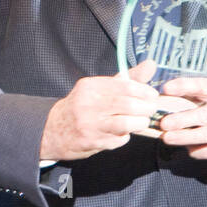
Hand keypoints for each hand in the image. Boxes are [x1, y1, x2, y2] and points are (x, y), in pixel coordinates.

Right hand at [40, 61, 158, 161]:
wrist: (54, 130)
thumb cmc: (83, 106)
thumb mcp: (101, 88)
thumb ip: (128, 78)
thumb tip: (151, 65)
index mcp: (91, 86)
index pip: (126, 86)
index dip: (144, 92)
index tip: (152, 96)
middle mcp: (88, 104)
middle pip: (128, 105)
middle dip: (146, 108)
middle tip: (150, 110)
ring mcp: (89, 124)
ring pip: (125, 124)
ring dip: (139, 124)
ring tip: (141, 122)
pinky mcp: (91, 141)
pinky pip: (118, 140)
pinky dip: (125, 137)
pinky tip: (122, 133)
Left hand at [157, 76, 206, 163]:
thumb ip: (196, 95)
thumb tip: (165, 98)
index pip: (203, 86)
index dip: (184, 86)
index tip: (166, 89)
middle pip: (204, 115)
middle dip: (182, 120)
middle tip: (163, 124)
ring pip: (205, 135)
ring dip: (184, 138)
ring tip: (167, 138)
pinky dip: (197, 150)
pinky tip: (187, 148)